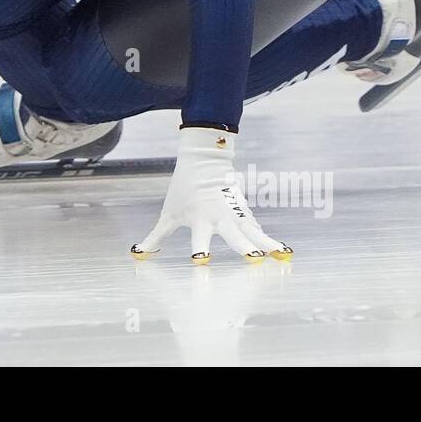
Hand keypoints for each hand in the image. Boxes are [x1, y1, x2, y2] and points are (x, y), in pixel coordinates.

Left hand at [131, 127, 291, 264]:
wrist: (204, 159)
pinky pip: (255, 227)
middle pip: (234, 235)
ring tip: (283, 256)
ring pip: (253, 231)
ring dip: (267, 243)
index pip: (199, 238)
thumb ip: (155, 237)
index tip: (201, 262)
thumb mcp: (168, 214)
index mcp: (199, 218)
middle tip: (255, 259)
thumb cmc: (183, 190)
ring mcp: (234, 212)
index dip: (199, 250)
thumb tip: (137, 254)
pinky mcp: (243, 210)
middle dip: (244, 247)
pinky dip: (265, 238)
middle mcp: (219, 217)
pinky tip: (278, 252)